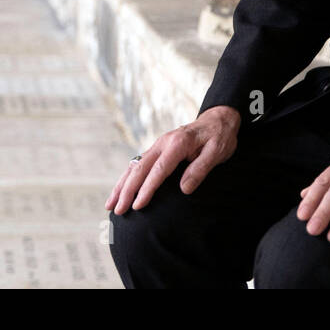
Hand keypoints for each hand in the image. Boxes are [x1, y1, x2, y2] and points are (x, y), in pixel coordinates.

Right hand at [105, 106, 241, 214]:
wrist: (219, 119)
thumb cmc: (219, 136)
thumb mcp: (217, 152)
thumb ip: (201, 168)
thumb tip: (184, 188)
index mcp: (178, 143)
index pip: (159, 170)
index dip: (147, 189)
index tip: (137, 206)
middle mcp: (163, 142)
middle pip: (140, 168)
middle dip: (127, 190)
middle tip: (118, 210)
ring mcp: (158, 145)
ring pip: (134, 166)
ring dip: (121, 185)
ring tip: (110, 204)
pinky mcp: (158, 149)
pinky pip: (138, 164)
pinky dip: (127, 178)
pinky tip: (120, 190)